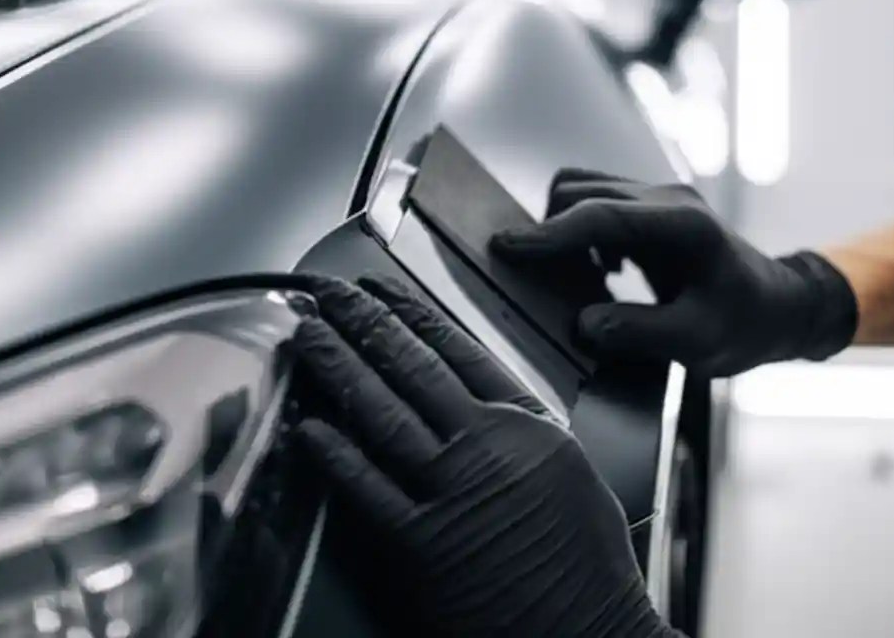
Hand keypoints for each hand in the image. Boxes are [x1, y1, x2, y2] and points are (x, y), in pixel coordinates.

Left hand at [292, 274, 677, 637]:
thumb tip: (483, 399)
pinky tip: (309, 426)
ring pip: (381, 414)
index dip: (409, 313)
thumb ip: (524, 428)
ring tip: (305, 333)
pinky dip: (335, 455)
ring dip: (337, 367)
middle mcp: (488, 449)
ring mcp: (450, 495)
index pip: (458, 350)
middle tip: (322, 292)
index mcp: (528, 426)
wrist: (588, 637)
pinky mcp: (419, 545)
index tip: (377, 290)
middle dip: (359, 322)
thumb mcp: (572, 472)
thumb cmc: (589, 568)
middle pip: (411, 368)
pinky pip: (366, 488)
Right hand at [491, 169, 857, 376]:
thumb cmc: (744, 325)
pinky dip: (581, 229)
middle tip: (527, 274)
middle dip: (548, 229)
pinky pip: (598, 201)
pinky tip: (601, 269)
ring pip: (585, 188)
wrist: (778, 307)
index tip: (505, 247)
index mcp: (683, 226)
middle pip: (581, 192)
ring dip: (564, 225)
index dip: (549, 233)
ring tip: (573, 275)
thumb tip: (584, 325)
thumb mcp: (698, 342)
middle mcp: (668, 199)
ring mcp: (660, 198)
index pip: (599, 216)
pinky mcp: (651, 207)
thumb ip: (640, 332)